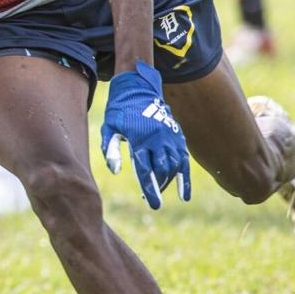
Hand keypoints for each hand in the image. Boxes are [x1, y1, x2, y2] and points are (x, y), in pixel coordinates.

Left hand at [100, 60, 190, 209]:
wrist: (138, 89)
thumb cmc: (119, 110)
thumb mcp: (109, 127)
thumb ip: (111, 149)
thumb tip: (116, 172)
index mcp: (140, 139)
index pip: (146, 170)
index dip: (150, 189)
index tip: (153, 204)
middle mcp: (158, 139)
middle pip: (162, 170)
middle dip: (158, 187)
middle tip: (152, 199)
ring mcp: (170, 138)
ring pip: (174, 167)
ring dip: (168, 182)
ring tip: (159, 189)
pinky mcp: (177, 137)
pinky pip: (184, 161)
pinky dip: (184, 178)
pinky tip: (184, 195)